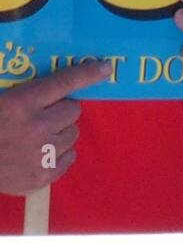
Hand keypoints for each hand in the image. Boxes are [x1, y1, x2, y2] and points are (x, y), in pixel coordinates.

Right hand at [0, 61, 108, 195]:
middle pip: (73, 110)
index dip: (86, 73)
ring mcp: (45, 154)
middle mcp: (39, 128)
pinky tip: (40, 152)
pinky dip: (60, 153)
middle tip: (45, 112)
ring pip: (73, 134)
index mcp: (21, 104)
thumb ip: (19, 93)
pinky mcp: (47, 175)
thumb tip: (42, 87)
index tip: (104, 67)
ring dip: (61, 131)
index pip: (63, 83)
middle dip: (62, 108)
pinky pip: (70, 157)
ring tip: (40, 134)